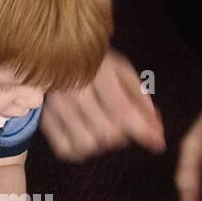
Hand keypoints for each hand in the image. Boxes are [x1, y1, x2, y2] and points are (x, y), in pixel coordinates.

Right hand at [40, 49, 165, 161]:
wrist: (51, 50)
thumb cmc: (92, 63)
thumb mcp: (121, 72)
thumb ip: (141, 100)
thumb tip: (157, 132)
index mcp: (97, 72)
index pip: (121, 110)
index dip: (142, 130)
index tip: (158, 143)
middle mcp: (73, 90)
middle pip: (106, 133)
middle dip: (122, 135)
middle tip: (121, 126)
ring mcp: (55, 106)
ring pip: (87, 145)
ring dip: (100, 143)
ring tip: (101, 129)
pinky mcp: (44, 119)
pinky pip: (66, 150)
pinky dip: (79, 150)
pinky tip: (84, 135)